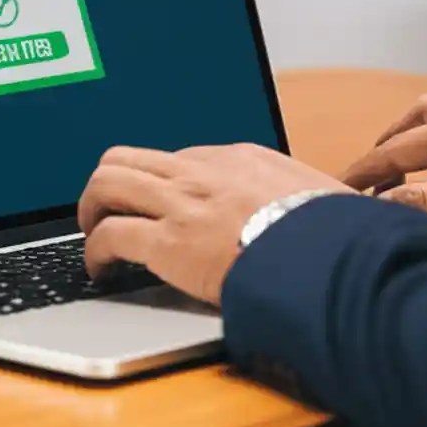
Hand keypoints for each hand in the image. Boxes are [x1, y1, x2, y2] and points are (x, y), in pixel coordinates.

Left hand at [79, 143, 351, 304]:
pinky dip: (95, 251)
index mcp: (242, 159)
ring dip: (91, 208)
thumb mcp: (320, 200)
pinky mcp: (168, 242)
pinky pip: (110, 235)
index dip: (161, 182)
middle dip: (110, 183)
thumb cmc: (335, 237)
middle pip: (130, 157)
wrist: (331, 259)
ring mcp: (183, 203)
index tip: (159, 202)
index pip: (180, 158)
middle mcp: (205, 171)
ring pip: (107, 182)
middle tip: (106, 210)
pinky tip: (100, 270)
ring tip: (92, 234)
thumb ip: (299, 201)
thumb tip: (316, 216)